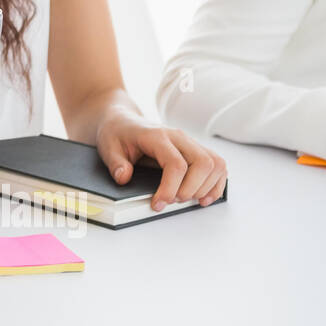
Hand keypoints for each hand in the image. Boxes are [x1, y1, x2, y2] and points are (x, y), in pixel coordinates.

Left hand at [95, 108, 227, 208]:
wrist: (123, 121)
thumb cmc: (117, 134)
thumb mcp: (107, 148)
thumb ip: (115, 163)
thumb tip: (124, 177)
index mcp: (157, 136)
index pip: (176, 163)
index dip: (170, 188)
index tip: (158, 203)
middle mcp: (178, 137)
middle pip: (203, 163)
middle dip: (191, 189)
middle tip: (173, 201)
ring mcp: (189, 143)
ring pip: (215, 163)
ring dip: (206, 187)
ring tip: (186, 200)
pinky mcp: (195, 150)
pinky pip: (217, 165)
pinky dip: (216, 184)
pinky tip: (203, 197)